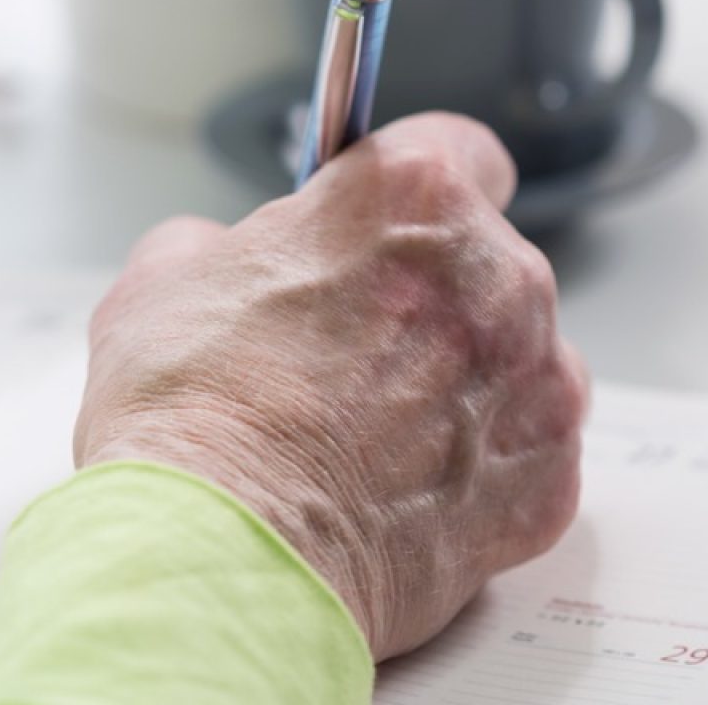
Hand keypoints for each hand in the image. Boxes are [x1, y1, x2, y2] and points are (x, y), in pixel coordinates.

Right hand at [75, 113, 588, 660]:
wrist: (221, 558)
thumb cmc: (191, 418)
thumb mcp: (159, 281)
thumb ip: (218, 245)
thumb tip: (226, 259)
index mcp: (412, 198)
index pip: (459, 151)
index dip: (414, 195)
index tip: (388, 228)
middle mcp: (499, 277)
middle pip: (485, 264)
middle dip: (428, 299)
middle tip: (345, 352)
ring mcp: (536, 382)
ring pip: (516, 360)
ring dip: (462, 384)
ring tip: (369, 436)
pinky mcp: (548, 483)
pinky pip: (524, 455)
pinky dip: (476, 471)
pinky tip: (399, 493)